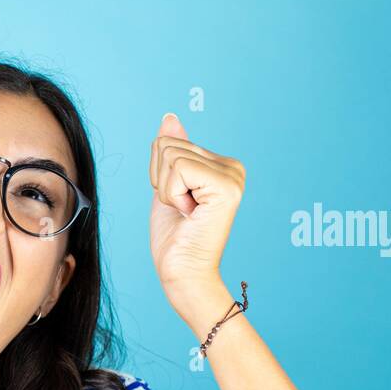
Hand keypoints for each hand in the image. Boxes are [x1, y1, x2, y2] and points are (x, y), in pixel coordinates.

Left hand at [148, 112, 245, 312]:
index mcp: (221, 165)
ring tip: (186, 213)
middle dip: (161, 181)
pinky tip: (190, 214)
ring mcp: (233, 175)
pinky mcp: (227, 186)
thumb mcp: (165, 187)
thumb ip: (171, 153)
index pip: (168, 142)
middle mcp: (233, 166)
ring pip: (171, 155)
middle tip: (181, 210)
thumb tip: (170, 117)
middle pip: (168, 145)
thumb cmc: (174, 238)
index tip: (178, 202)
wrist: (183, 273)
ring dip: (166, 190)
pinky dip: (172, 194)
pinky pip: (178, 168)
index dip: (158, 175)